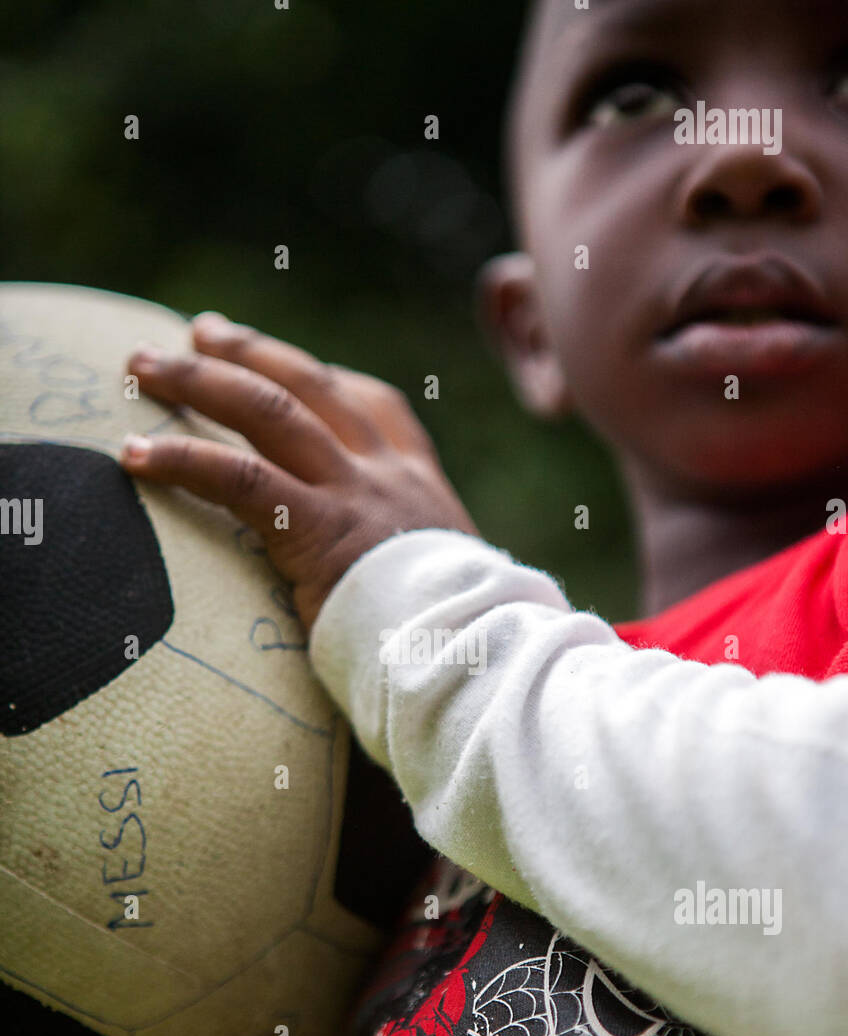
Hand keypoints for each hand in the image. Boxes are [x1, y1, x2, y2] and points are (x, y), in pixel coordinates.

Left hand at [121, 315, 480, 630]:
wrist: (479, 657)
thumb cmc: (464, 643)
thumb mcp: (455, 590)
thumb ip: (419, 574)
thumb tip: (400, 598)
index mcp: (423, 489)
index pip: (378, 409)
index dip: (328, 379)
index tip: (289, 364)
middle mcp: (388, 476)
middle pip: (311, 387)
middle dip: (250, 354)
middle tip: (199, 332)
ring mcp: (353, 495)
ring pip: (268, 412)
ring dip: (199, 381)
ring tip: (142, 364)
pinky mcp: (316, 530)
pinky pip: (238, 479)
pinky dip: (181, 460)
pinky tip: (134, 455)